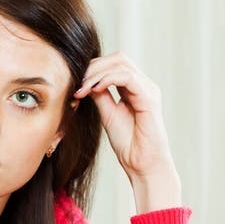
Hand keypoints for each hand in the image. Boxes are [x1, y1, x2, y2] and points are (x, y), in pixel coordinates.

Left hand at [74, 52, 180, 212]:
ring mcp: (148, 89)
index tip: (75, 85)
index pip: (114, 65)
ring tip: (82, 88)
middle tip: (77, 83)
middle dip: (93, 67)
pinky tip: (94, 89)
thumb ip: (101, 96)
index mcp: (134, 88)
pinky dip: (107, 79)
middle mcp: (143, 85)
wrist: (142, 165)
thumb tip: (86, 82)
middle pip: (118, 58)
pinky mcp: (149, 98)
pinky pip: (127, 77)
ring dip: (97, 73)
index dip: (93, 69)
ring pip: (121, 64)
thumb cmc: (128, 145)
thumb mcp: (108, 115)